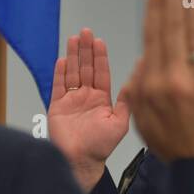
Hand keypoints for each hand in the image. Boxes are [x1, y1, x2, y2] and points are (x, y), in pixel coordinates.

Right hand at [48, 28, 130, 191]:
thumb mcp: (120, 122)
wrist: (80, 160)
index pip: (101, 73)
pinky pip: (58, 86)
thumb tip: (137, 80)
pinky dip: (59, 73)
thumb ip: (127, 100)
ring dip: (73, 56)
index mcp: (102, 100)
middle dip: (86, 50)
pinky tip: (62, 60)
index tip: (99, 41)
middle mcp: (87, 98)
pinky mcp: (57, 106)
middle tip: (86, 32)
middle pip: (86, 68)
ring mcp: (71, 101)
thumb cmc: (100, 146)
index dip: (100, 56)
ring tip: (74, 39)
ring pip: (72, 73)